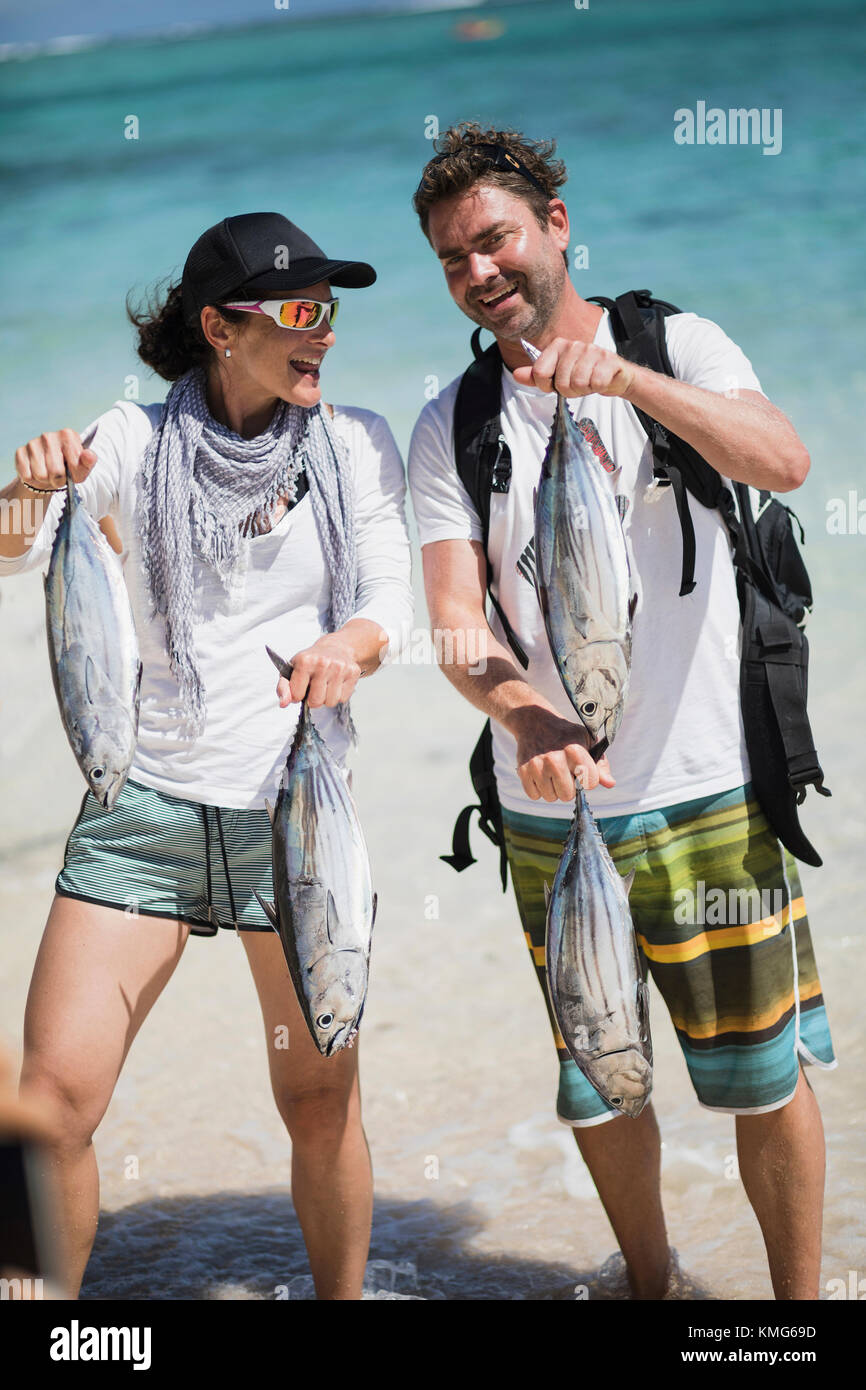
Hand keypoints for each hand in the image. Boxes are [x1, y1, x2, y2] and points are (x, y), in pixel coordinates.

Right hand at [14, 428, 96, 491]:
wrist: (47, 472)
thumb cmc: (68, 468)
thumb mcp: (83, 468)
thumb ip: (89, 462)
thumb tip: (89, 455)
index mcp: (68, 435)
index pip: (75, 463)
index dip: (74, 473)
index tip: (72, 470)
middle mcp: (49, 436)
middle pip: (56, 471)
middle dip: (59, 479)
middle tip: (59, 476)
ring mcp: (33, 443)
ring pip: (41, 475)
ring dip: (45, 480)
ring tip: (48, 474)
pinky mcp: (20, 452)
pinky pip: (27, 475)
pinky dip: (33, 479)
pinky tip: (36, 472)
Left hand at [276, 633, 362, 708]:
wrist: (335, 648)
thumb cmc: (312, 661)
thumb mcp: (292, 670)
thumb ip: (283, 688)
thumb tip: (283, 703)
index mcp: (305, 661)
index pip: (297, 695)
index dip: (298, 695)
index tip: (300, 688)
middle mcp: (323, 663)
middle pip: (316, 701)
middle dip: (313, 699)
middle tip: (314, 688)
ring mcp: (340, 667)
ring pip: (331, 702)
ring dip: (327, 698)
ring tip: (325, 686)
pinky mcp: (353, 672)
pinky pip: (343, 698)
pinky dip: (338, 695)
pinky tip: (336, 684)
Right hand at [510, 707, 615, 802]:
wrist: (534, 722)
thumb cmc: (565, 735)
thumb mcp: (587, 741)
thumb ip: (600, 765)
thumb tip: (610, 784)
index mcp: (574, 750)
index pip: (590, 783)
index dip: (588, 779)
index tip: (582, 770)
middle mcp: (554, 759)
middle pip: (568, 795)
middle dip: (568, 787)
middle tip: (565, 773)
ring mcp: (537, 766)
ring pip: (551, 797)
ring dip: (552, 789)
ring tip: (551, 772)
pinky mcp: (523, 771)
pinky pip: (534, 795)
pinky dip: (538, 789)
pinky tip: (540, 774)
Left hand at [512, 337, 636, 398]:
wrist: (614, 376)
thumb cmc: (583, 375)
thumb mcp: (557, 376)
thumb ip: (537, 376)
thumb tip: (516, 374)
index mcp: (558, 345)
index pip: (540, 373)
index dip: (548, 386)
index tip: (557, 383)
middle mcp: (575, 344)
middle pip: (560, 382)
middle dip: (569, 391)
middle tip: (577, 385)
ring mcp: (593, 350)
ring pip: (578, 384)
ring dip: (583, 390)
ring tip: (589, 383)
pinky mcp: (609, 361)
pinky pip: (596, 383)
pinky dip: (598, 388)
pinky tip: (600, 381)